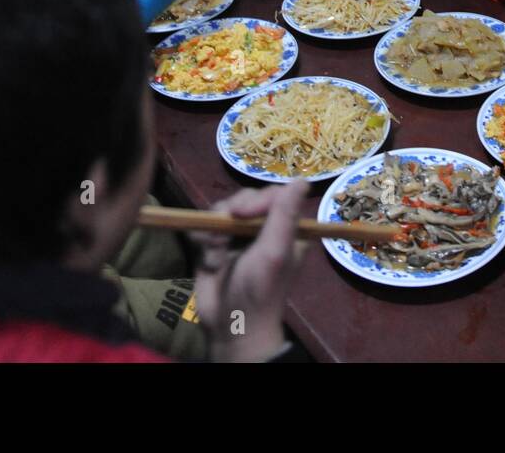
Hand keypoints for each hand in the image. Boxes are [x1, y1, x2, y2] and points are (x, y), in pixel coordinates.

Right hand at [192, 182, 306, 362]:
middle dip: (229, 214)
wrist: (227, 325)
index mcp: (286, 229)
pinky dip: (202, 240)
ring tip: (216, 254)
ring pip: (221, 209)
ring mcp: (238, 236)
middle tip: (222, 236)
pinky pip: (204, 225)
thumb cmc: (258, 291)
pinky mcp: (215, 244)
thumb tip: (303, 179)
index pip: (272, 194)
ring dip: (214, 231)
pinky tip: (207, 259)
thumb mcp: (275, 252)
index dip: (255, 199)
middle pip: (244, 198)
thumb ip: (285, 216)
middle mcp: (263, 229)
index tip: (240, 213)